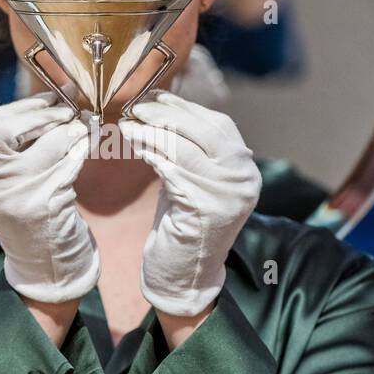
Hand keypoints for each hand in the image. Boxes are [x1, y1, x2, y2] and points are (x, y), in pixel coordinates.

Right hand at [0, 91, 98, 304]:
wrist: (44, 268)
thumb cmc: (36, 213)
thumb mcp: (18, 179)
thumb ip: (26, 142)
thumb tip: (60, 92)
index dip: (23, 105)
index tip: (51, 99)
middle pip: (5, 129)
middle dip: (44, 114)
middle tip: (69, 113)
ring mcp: (16, 195)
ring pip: (47, 143)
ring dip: (71, 131)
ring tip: (84, 130)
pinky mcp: (45, 207)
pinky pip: (69, 164)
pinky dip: (82, 151)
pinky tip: (88, 148)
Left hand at [118, 89, 261, 315]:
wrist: (184, 276)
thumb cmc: (183, 225)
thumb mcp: (193, 180)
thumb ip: (192, 148)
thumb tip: (167, 107)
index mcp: (245, 170)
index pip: (219, 125)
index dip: (186, 108)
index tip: (157, 98)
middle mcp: (244, 180)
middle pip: (206, 131)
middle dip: (169, 115)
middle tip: (138, 107)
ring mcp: (228, 195)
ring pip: (186, 149)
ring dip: (152, 132)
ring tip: (128, 124)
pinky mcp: (205, 209)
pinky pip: (173, 170)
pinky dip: (150, 153)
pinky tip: (133, 145)